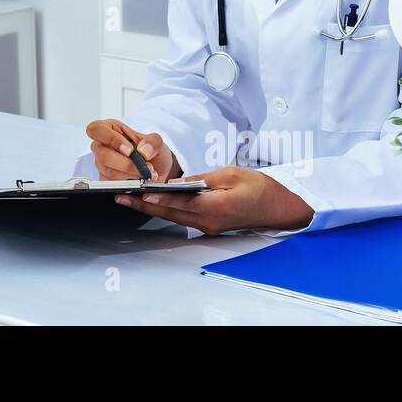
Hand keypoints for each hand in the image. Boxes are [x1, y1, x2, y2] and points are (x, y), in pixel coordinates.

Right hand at [85, 119, 178, 181]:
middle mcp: (102, 146)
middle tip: (144, 167)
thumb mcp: (157, 141)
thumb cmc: (151, 151)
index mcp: (110, 129)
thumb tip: (143, 151)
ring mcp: (102, 164)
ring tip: (146, 174)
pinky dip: (129, 184)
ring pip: (109, 172)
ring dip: (130, 175)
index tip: (129, 149)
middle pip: (103, 155)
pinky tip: (139, 181)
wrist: (157, 170)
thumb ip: (153, 141)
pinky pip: (112, 184)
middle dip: (126, 164)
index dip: (111, 139)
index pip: (97, 129)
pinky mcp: (105, 180)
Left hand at [112, 166, 313, 233]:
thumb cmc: (260, 188)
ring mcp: (209, 227)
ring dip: (152, 208)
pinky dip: (167, 210)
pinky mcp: (210, 226)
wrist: (280, 208)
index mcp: (216, 207)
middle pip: (171, 213)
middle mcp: (209, 222)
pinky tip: (154, 203)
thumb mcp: (231, 174)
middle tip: (121, 197)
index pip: (180, 202)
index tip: (138, 193)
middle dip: (144, 205)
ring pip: (175, 217)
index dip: (157, 198)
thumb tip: (177, 181)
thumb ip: (202, 179)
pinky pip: (184, 218)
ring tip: (129, 199)